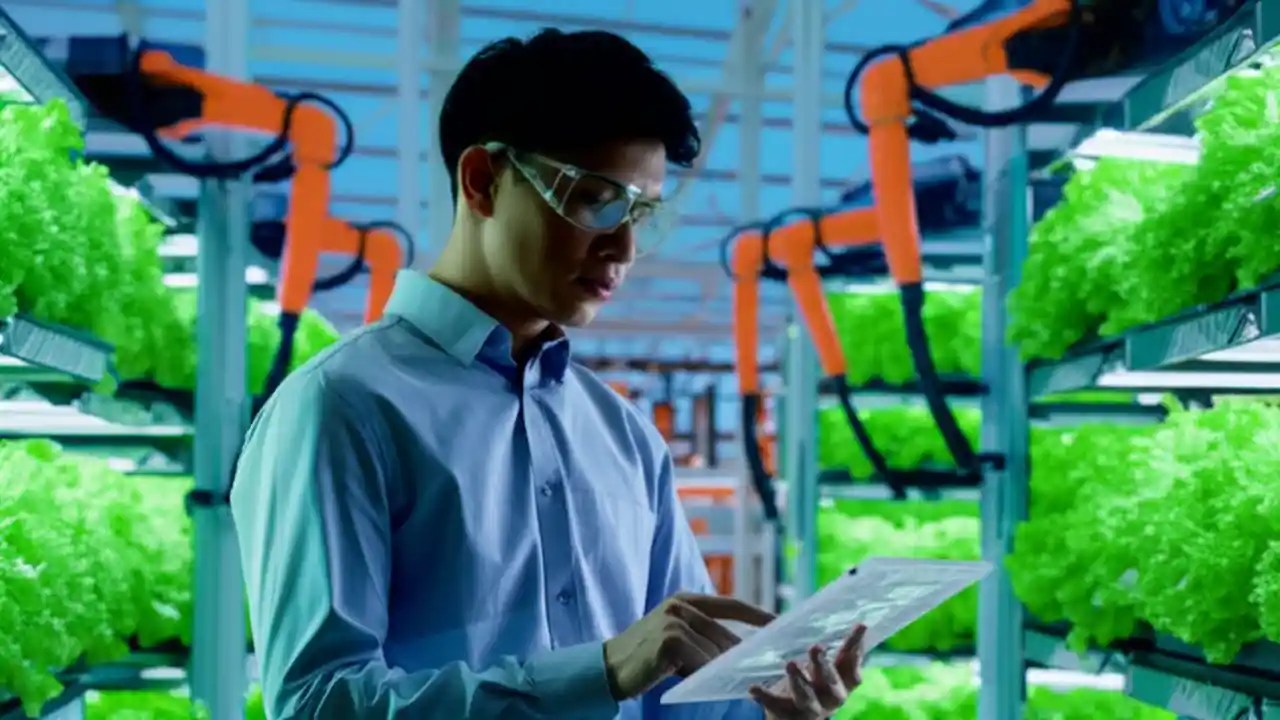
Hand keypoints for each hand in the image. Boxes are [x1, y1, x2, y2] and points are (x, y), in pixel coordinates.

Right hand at [603, 593, 776, 699]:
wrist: (610, 668)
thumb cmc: (647, 657)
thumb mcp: (676, 636)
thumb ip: (704, 634)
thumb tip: (741, 648)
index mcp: (685, 599)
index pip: (732, 604)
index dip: (758, 614)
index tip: (781, 625)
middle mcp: (681, 605)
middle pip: (726, 634)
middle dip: (741, 655)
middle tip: (758, 669)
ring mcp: (674, 621)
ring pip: (716, 651)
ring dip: (720, 669)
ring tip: (727, 681)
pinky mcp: (669, 640)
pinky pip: (701, 662)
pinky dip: (704, 674)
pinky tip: (700, 682)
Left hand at [748, 624, 865, 719]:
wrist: (795, 715)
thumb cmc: (814, 682)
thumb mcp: (827, 667)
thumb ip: (838, 652)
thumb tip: (853, 619)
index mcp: (842, 685)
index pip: (853, 668)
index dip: (857, 650)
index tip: (859, 625)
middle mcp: (830, 699)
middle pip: (830, 684)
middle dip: (823, 666)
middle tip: (815, 647)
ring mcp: (810, 710)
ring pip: (807, 698)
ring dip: (799, 680)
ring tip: (790, 663)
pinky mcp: (787, 715)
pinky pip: (776, 706)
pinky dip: (765, 696)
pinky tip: (753, 688)